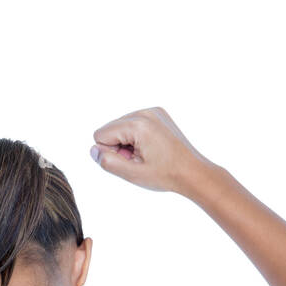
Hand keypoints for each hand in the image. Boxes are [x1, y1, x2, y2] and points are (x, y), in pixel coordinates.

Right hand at [90, 107, 213, 194]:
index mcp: (138, 124)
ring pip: (121, 126)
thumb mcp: (133, 174)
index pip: (101, 134)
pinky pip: (133, 124)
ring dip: (128, 142)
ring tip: (146, 155)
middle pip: (110, 128)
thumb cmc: (166, 175)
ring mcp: (153, 111)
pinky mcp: (158, 113)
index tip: (130, 162)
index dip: (110, 153)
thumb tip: (93, 150)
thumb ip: (108, 162)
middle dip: (119, 146)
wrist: (193, 172)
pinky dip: (137, 137)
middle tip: (140, 160)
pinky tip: (151, 148)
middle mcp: (145, 112)